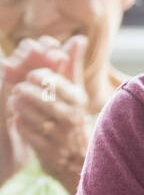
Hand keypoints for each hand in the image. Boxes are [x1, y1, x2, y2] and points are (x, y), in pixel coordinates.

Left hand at [4, 35, 93, 192]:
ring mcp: (61, 135)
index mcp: (78, 100)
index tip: (31, 75)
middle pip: (51, 102)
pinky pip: (34, 138)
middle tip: (17, 88)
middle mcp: (72, 117)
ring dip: (25, 109)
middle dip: (32, 94)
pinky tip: (16, 121)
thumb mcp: (75, 90)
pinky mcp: (50, 151)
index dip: (45, 79)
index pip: (62, 86)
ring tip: (14, 101)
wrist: (78, 156)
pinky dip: (24, 129)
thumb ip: (72, 65)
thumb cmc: (72, 116)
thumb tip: (78, 38)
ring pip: (41, 120)